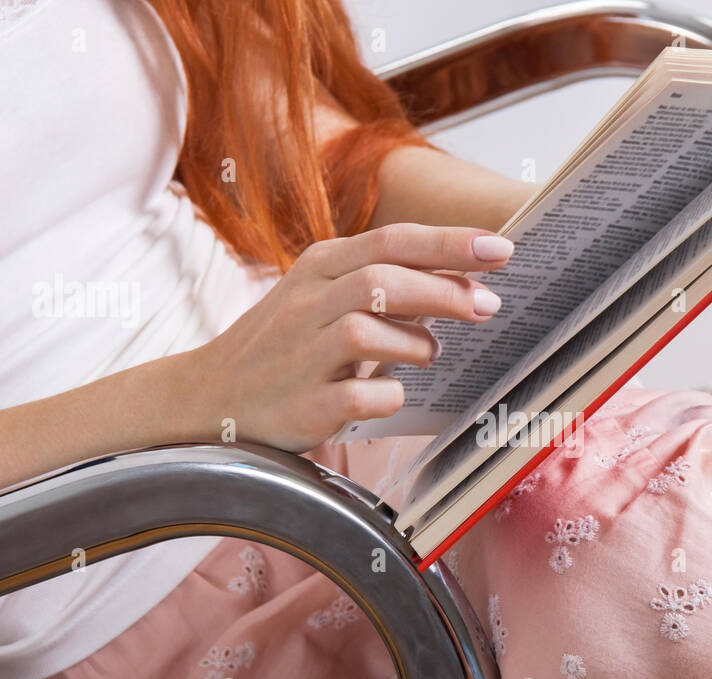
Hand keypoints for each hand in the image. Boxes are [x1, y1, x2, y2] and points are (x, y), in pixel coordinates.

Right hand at [186, 223, 513, 450]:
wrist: (209, 397)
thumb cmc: (285, 346)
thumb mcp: (322, 296)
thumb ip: (382, 282)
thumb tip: (465, 280)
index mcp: (317, 267)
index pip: (391, 240)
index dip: (450, 243)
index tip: (501, 247)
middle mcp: (306, 304)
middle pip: (383, 279)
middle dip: (447, 291)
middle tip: (491, 305)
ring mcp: (301, 355)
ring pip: (369, 330)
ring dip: (416, 343)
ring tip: (430, 353)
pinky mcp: (302, 405)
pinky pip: (361, 395)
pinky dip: (388, 394)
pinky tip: (390, 394)